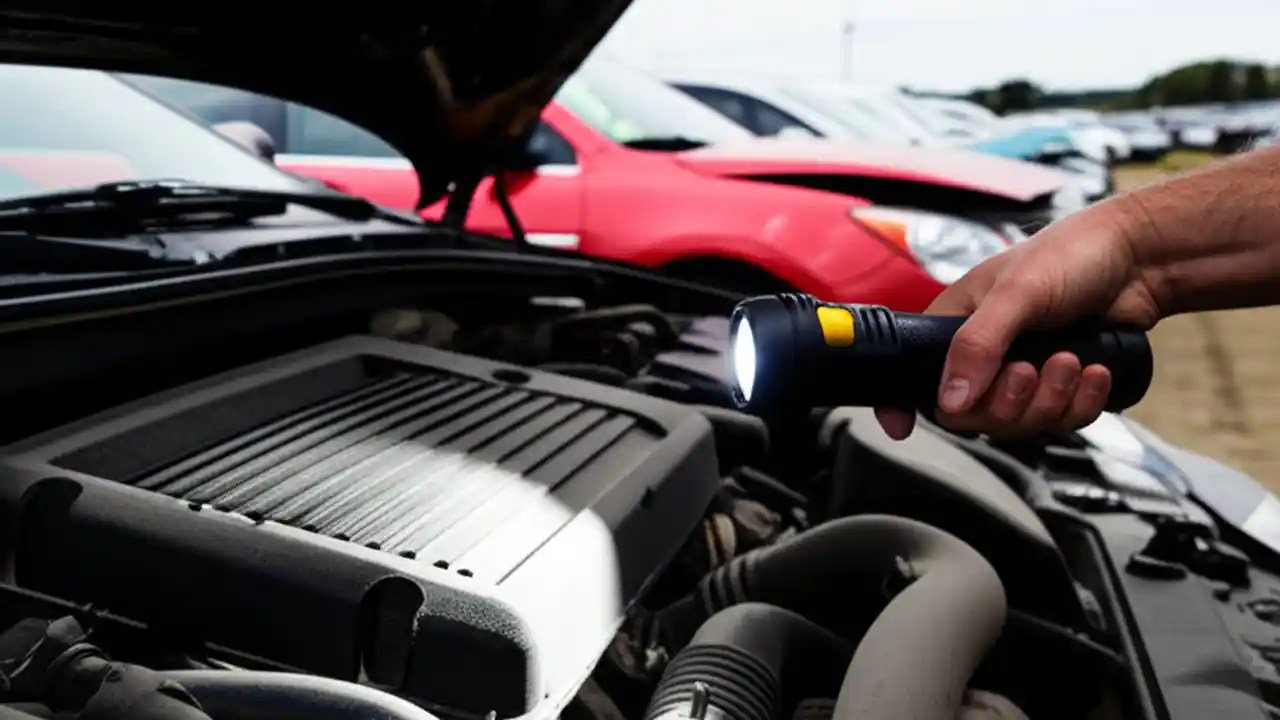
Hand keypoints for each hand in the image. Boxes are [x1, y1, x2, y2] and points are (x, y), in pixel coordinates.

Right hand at [876, 195, 1164, 439]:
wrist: (1140, 258)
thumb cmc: (1070, 255)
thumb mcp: (1016, 294)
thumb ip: (978, 345)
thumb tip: (949, 399)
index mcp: (954, 325)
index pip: (911, 374)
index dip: (901, 404)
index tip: (902, 428)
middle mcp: (981, 354)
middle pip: (970, 415)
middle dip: (1007, 402)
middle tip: (1030, 369)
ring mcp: (1021, 374)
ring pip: (1018, 424)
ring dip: (1050, 400)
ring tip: (1070, 360)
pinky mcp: (1060, 388)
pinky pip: (1059, 422)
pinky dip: (1080, 403)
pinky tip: (1094, 371)